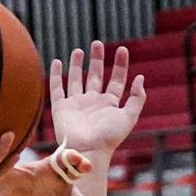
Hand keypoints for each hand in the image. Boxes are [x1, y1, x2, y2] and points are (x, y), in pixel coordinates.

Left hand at [0, 152, 97, 195]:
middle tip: (88, 167)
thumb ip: (4, 170)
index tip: (75, 157)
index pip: (64, 156)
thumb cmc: (14, 187)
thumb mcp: (7, 179)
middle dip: (84, 166)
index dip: (71, 155)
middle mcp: (65, 179)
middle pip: (78, 170)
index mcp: (52, 167)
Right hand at [49, 42, 147, 156]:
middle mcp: (92, 102)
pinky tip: (57, 62)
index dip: (120, 64)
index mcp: (109, 104)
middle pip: (95, 75)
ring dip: (76, 65)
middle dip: (96, 59)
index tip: (122, 49)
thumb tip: (140, 78)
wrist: (86, 151)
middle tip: (97, 44)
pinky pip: (57, 88)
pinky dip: (55, 75)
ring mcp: (76, 104)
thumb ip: (137, 98)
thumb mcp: (129, 117)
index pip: (116, 79)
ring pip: (75, 79)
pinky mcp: (61, 108)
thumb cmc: (108, 137)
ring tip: (78, 51)